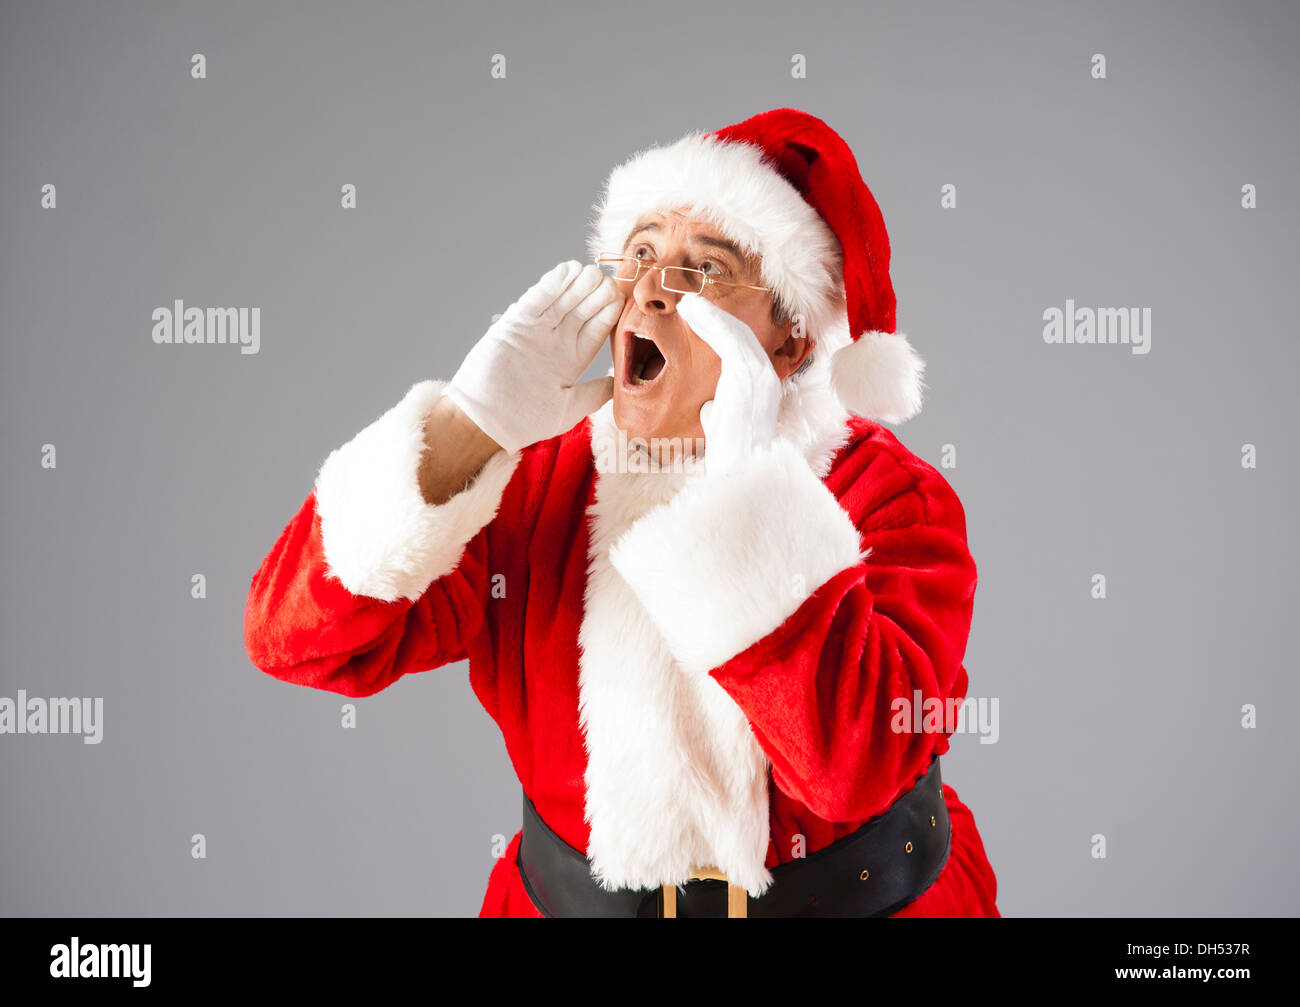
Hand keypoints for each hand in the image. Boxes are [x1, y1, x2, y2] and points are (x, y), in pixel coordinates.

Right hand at [443, 261, 623, 453]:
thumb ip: (594, 393)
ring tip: (591, 272)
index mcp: (572, 360)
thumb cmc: (526, 421)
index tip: (621, 298)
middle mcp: (555, 342)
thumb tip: (619, 383)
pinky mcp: (515, 324)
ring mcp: (536, 330)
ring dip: (577, 284)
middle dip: (596, 294)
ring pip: (561, 300)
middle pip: (581, 310)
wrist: (487, 422)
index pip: (596, 330)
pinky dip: (551, 284)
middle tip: (608, 280)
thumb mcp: (569, 409)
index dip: (608, 313)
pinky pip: (536, 299)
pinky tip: (567, 270)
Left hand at [677, 293, 780, 477]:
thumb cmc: (730, 455)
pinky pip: (729, 339)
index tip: (700, 320)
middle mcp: (767, 377)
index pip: (743, 349)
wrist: (741, 472)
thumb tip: (708, 406)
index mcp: (763, 387)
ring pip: (735, 333)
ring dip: (709, 315)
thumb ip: (719, 411)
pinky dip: (710, 322)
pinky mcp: (749, 374)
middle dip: (716, 317)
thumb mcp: (724, 426)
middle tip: (690, 304)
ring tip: (687, 304)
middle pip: (741, 335)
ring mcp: (761, 374)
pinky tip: (693, 312)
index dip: (721, 331)